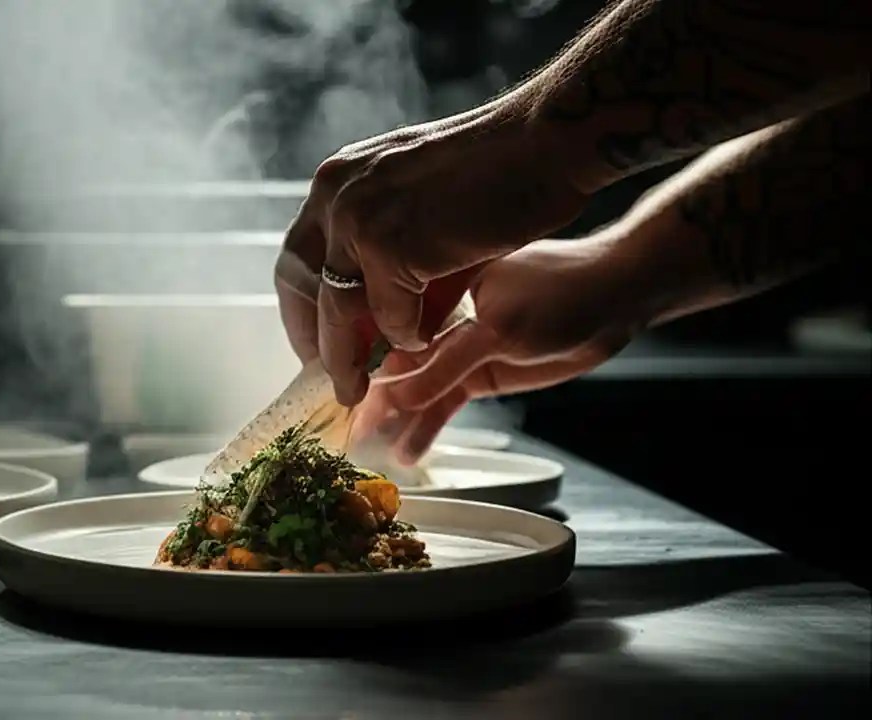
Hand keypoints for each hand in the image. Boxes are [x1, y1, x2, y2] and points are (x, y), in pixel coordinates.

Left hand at [275, 99, 588, 405]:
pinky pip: (391, 317)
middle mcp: (335, 194)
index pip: (297, 254)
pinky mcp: (389, 247)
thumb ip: (390, 264)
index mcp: (339, 178)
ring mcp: (357, 219)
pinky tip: (426, 341)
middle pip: (300, 284)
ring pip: (336, 309)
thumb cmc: (499, 172)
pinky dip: (408, 337)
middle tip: (329, 376)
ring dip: (347, 357)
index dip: (302, 305)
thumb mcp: (421, 210)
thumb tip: (377, 332)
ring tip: (359, 388)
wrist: (546, 143)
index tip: (316, 341)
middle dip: (312, 338)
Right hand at [353, 235, 649, 462]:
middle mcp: (438, 315)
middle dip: (366, 394)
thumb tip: (395, 397)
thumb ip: (446, 366)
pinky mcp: (478, 371)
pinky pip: (443, 402)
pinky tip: (404, 450)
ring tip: (366, 448)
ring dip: (392, 417)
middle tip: (341, 429)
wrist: (615, 299)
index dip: (355, 355)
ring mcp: (458, 345)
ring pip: (414, 387)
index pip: (382, 322)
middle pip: (390, 360)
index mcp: (434, 285)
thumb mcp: (498, 330)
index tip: (335, 387)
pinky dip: (426, 426)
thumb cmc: (562, 290)